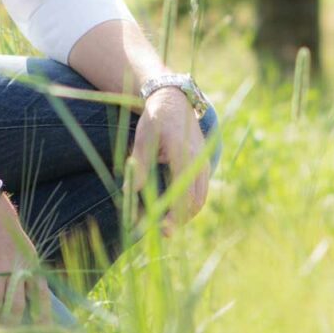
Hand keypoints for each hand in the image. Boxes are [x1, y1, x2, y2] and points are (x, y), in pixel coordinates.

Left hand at [128, 90, 209, 231]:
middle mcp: (199, 162)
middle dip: (180, 220)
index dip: (174, 215)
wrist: (175, 100)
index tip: (161, 228)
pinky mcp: (203, 165)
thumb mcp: (143, 137)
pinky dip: (189, 204)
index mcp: (185, 156)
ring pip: (201, 199)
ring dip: (186, 214)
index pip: (185, 195)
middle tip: (161, 231)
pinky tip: (173, 209)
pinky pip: (201, 191)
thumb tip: (130, 192)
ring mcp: (203, 164)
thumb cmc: (156, 119)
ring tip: (166, 224)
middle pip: (196, 202)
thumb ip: (139, 164)